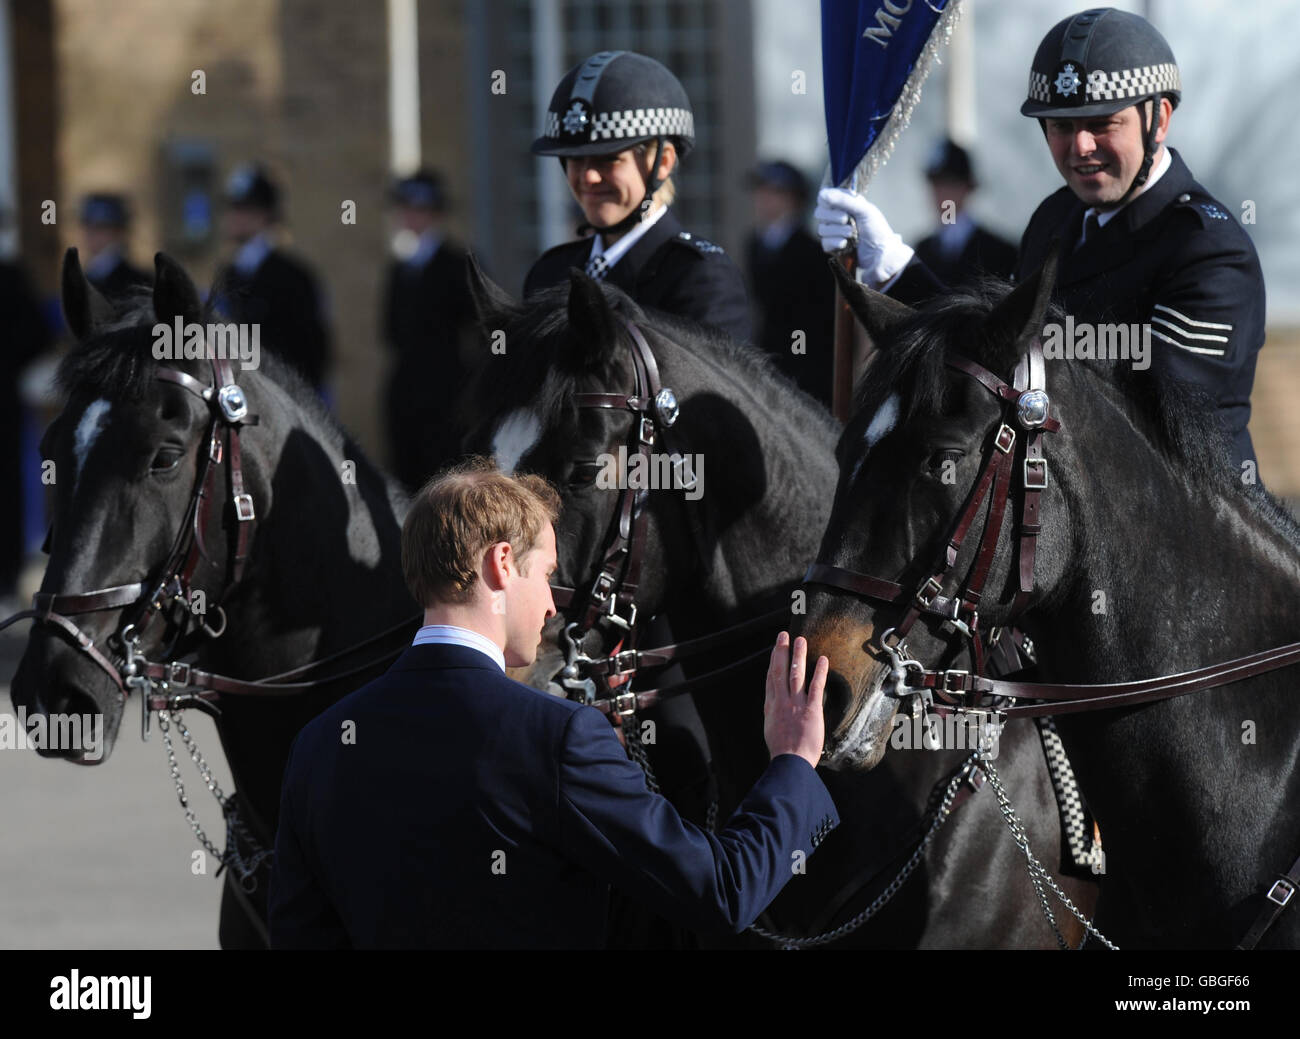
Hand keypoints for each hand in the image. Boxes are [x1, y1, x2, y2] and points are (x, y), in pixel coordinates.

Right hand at [763, 631, 827, 768]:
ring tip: (800, 640)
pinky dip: (819, 672)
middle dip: (781, 651)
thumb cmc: (783, 753)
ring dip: (798, 656)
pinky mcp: (811, 710)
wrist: (790, 764)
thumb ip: (775, 716)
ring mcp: (795, 705)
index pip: (771, 679)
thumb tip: (777, 709)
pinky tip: (823, 660)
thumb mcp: (771, 730)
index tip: (775, 650)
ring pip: (795, 674)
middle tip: (784, 635)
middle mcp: (781, 702)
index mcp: (771, 707)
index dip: (772, 662)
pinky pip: (815, 687)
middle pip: (779, 671)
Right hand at [815, 186, 914, 288]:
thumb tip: (823, 194)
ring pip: (822, 228)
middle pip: (819, 212)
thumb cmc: (876, 229)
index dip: (827, 200)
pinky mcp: (834, 247)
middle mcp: (837, 217)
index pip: (824, 197)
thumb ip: (844, 200)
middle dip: (832, 216)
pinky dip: (835, 242)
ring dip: (837, 231)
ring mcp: (834, 233)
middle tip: (846, 219)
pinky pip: (825, 242)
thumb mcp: (864, 210)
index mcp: (845, 204)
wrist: (881, 254)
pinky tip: (846, 244)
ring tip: (851, 234)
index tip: (837, 205)